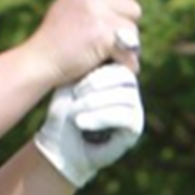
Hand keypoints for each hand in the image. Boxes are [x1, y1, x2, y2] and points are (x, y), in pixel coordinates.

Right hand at [25, 0, 143, 87]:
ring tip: (106, 55)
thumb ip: (90, 2)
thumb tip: (122, 3)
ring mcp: (97, 16)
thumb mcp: (67, 10)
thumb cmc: (52, 43)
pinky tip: (113, 65)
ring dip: (126, 45)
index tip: (122, 11)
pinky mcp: (103, 36)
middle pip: (133, 8)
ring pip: (133, 30)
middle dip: (125, 26)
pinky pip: (129, 49)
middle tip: (108, 40)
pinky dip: (125, 61)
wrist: (38, 62)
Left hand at [33, 64, 144, 187]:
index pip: (120, 61)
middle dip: (97, 83)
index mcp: (115, 76)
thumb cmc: (63, 114)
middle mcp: (129, 90)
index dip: (99, 71)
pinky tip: (81, 123)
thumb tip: (103, 49)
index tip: (76, 85)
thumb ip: (87, 68)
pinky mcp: (134, 128)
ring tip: (75, 114)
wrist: (59, 145)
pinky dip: (100, 117)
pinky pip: (125, 116)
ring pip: (125, 96)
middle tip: (76, 94)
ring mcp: (134, 109)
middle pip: (125, 76)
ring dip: (95, 103)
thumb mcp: (70, 86)